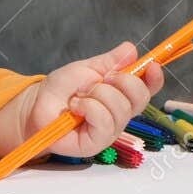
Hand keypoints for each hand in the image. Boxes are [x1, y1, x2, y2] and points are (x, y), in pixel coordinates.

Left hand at [20, 41, 163, 157]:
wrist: (38, 104)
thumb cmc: (62, 89)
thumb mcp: (87, 68)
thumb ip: (110, 61)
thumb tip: (131, 50)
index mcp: (122, 95)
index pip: (148, 89)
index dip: (154, 78)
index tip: (151, 65)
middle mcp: (120, 114)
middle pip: (140, 98)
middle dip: (122, 81)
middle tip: (102, 78)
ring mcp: (110, 130)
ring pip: (121, 109)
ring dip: (98, 95)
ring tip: (80, 95)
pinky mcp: (96, 143)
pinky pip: (105, 121)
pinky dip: (89, 107)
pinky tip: (76, 107)